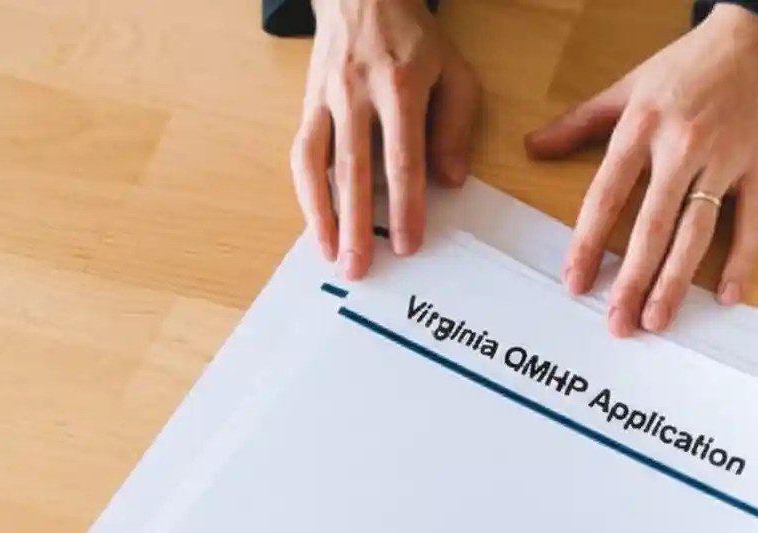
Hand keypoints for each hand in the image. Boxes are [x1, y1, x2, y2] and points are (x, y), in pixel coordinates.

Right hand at [293, 0, 479, 279]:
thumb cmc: (415, 40)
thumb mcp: (454, 72)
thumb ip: (456, 126)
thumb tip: (451, 180)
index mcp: (400, 87)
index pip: (404, 160)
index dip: (406, 207)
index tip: (409, 244)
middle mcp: (357, 95)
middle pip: (355, 171)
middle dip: (358, 225)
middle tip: (361, 268)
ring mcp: (326, 100)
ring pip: (318, 165)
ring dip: (322, 215)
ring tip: (330, 255)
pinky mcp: (307, 104)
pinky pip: (301, 154)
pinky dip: (305, 192)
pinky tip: (316, 223)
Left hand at [525, 5, 757, 336]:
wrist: (756, 37)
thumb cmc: (687, 65)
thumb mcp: (627, 88)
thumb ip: (579, 123)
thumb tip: (533, 148)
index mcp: (642, 128)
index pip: (607, 195)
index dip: (589, 242)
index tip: (576, 282)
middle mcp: (681, 147)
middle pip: (651, 225)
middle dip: (632, 279)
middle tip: (618, 323)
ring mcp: (723, 160)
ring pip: (696, 231)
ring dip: (676, 280)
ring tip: (658, 319)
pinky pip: (751, 222)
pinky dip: (742, 260)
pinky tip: (728, 296)